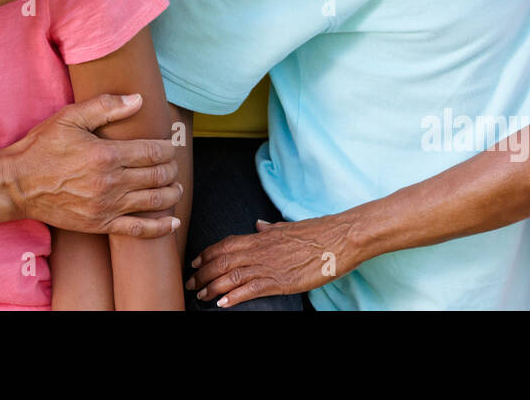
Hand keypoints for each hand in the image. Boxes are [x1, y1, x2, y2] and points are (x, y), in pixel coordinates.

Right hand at [0, 93, 181, 237]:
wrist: (16, 184)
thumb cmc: (42, 147)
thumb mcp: (70, 118)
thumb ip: (105, 106)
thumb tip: (138, 100)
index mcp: (106, 154)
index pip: (151, 152)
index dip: (167, 149)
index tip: (170, 145)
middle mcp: (111, 182)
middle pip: (156, 176)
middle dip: (171, 169)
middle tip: (174, 164)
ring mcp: (106, 206)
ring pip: (152, 201)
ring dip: (170, 193)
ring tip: (176, 187)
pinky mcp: (99, 224)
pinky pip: (137, 230)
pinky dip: (159, 227)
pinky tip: (172, 221)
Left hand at [187, 215, 354, 307]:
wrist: (339, 238)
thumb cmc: (317, 232)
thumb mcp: (288, 226)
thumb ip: (270, 228)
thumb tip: (258, 225)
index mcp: (261, 237)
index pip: (225, 244)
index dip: (207, 254)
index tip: (196, 263)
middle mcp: (260, 250)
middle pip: (222, 261)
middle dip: (203, 274)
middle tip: (191, 284)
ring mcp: (269, 265)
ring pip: (231, 275)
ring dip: (212, 287)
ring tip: (201, 296)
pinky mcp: (280, 281)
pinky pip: (251, 289)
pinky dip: (234, 296)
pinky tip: (222, 303)